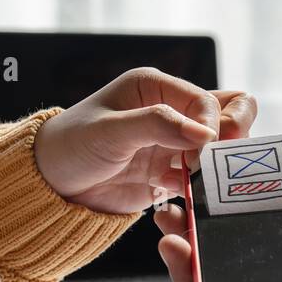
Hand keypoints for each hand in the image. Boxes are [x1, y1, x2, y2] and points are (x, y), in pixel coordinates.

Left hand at [33, 67, 257, 213]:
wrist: (50, 185)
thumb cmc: (71, 145)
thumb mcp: (110, 130)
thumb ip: (158, 126)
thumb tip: (206, 135)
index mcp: (155, 87)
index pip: (206, 101)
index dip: (214, 125)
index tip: (206, 150)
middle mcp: (169, 111)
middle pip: (226, 115)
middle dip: (230, 139)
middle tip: (219, 161)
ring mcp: (172, 144)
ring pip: (219, 149)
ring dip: (216, 166)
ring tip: (197, 181)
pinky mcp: (170, 174)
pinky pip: (202, 179)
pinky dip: (201, 188)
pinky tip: (180, 194)